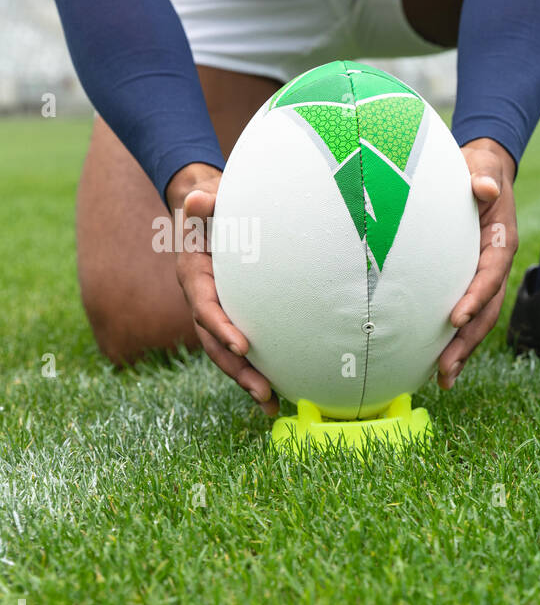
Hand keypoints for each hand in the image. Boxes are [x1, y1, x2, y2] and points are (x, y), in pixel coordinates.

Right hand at [167, 162, 278, 415]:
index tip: (242, 346)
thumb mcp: (208, 200)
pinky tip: (280, 397)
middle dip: (236, 370)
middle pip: (214, 343)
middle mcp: (201, 301)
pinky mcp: (232, 320)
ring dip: (248, 381)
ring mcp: (217, 314)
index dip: (220, 327)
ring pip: (227, 355)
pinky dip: (258, 372)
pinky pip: (242, 351)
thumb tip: (197, 199)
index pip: (205, 306)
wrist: (210, 213)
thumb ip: (205, 201)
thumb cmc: (214, 206)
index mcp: (194, 277)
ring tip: (271, 405)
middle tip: (262, 392)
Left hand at [436, 138, 518, 388]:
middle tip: (445, 370)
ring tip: (442, 380)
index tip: (454, 319)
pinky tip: (434, 365)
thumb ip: (483, 177)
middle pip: (486, 311)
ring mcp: (484, 280)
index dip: (475, 298)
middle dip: (467, 343)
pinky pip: (465, 317)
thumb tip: (484, 187)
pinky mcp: (470, 285)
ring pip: (477, 322)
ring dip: (461, 352)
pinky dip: (453, 342)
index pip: (490, 274)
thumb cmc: (478, 171)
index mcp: (500, 243)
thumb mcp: (483, 168)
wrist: (482, 176)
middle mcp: (496, 267)